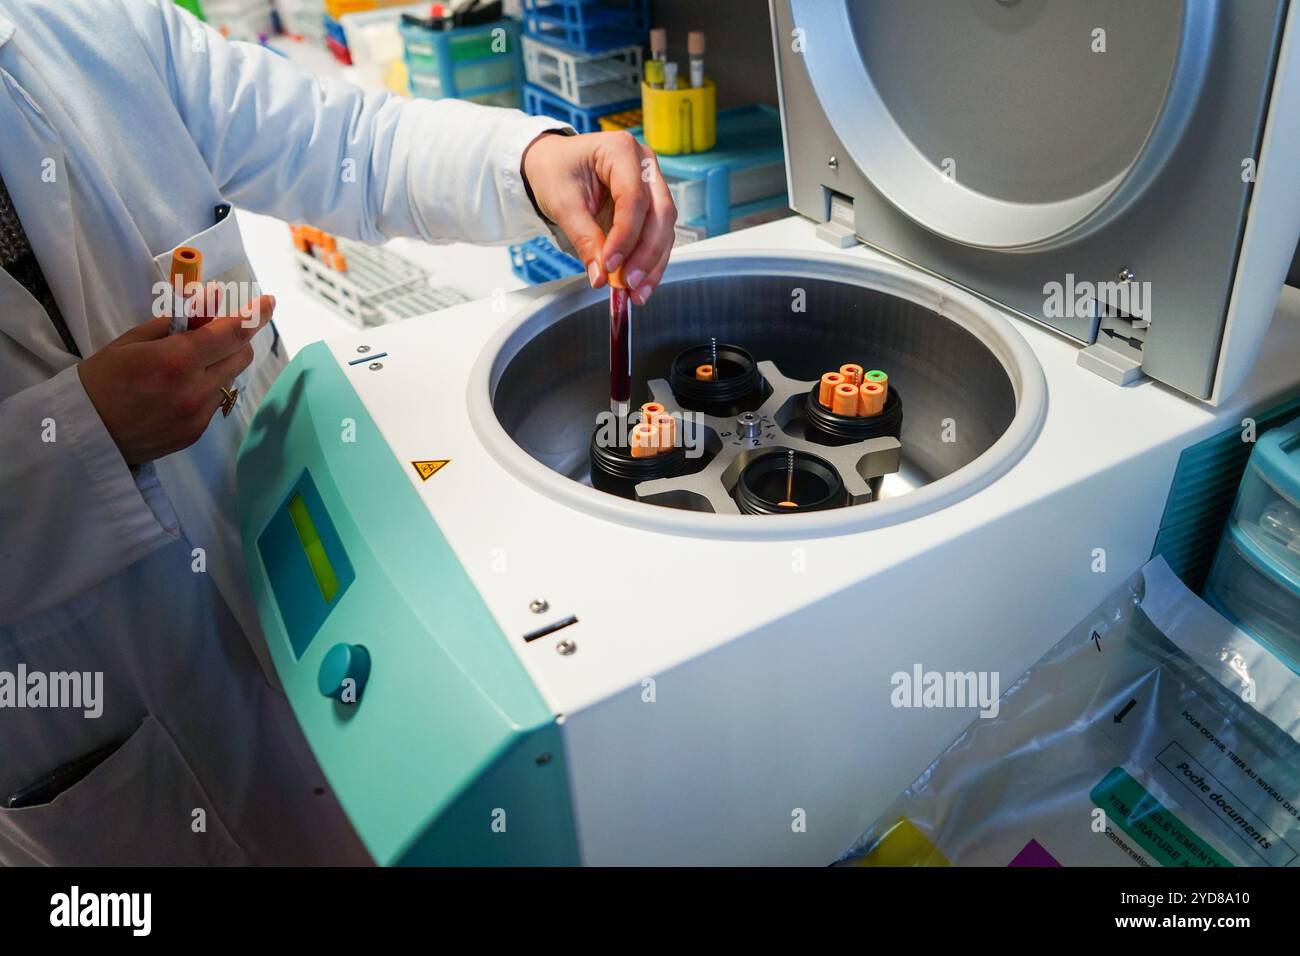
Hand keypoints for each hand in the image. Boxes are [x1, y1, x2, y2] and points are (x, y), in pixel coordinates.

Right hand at [78, 294, 274, 465]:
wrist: (83, 432)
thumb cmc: (101, 378)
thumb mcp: (134, 340)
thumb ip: (179, 322)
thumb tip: (212, 298)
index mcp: (177, 361)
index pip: (232, 333)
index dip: (255, 316)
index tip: (270, 303)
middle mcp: (195, 390)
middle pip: (240, 357)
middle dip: (234, 340)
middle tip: (213, 333)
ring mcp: (198, 416)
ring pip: (229, 380)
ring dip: (219, 365)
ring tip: (186, 364)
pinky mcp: (197, 433)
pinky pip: (215, 402)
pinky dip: (206, 388)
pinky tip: (177, 390)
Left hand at [521, 130, 676, 304]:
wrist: (554, 164)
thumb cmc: (556, 171)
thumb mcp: (562, 203)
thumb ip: (584, 238)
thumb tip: (600, 275)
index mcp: (621, 150)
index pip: (633, 198)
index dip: (626, 236)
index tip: (611, 265)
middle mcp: (645, 165)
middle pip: (660, 213)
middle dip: (646, 254)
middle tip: (628, 283)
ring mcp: (652, 184)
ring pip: (665, 228)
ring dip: (653, 263)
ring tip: (636, 291)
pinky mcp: (652, 205)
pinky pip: (658, 236)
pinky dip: (650, 262)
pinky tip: (640, 283)